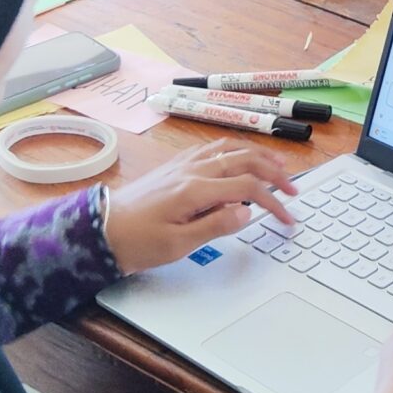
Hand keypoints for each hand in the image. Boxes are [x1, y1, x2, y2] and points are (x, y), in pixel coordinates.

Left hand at [100, 139, 299, 273]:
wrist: (100, 230)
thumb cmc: (137, 242)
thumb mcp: (178, 244)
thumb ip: (215, 226)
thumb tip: (247, 213)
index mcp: (196, 190)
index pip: (247, 188)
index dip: (273, 201)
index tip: (287, 217)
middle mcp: (192, 170)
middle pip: (244, 160)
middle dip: (274, 172)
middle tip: (293, 188)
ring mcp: (182, 164)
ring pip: (229, 149)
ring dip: (257, 156)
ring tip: (276, 166)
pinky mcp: (174, 166)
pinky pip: (211, 149)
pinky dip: (234, 150)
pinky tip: (237, 158)